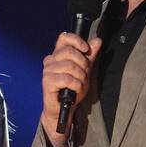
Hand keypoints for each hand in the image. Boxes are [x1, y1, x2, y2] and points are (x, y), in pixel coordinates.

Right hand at [41, 32, 101, 146]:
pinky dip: (76, 85)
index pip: (64, 37)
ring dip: (80, 77)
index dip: (77, 41)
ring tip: (80, 84)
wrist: (64, 108)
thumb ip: (90, 55)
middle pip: (70, 52)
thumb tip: (97, 40)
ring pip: (69, 66)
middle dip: (83, 64)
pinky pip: (66, 79)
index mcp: (57, 54)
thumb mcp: (84, 70)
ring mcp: (47, 71)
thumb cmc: (71, 89)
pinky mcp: (47, 82)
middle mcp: (50, 60)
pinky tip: (76, 90)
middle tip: (84, 75)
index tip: (86, 50)